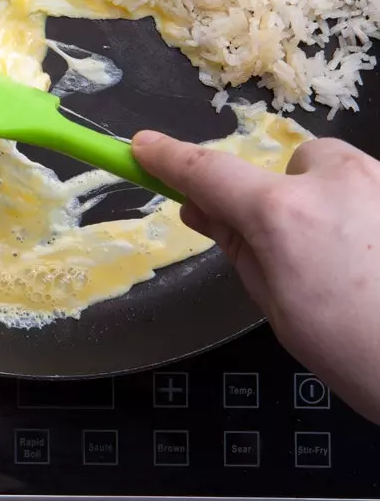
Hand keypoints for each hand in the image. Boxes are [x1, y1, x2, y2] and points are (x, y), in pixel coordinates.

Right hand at [133, 132, 379, 421]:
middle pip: (295, 162)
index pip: (209, 173)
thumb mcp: (278, 307)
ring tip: (355, 263)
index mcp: (283, 216)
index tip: (143, 146)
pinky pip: (376, 190)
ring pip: (344, 172)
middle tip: (297, 247)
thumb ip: (239, 247)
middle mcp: (336, 182)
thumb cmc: (358, 353)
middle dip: (289, 192)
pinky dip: (372, 215)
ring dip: (336, 201)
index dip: (170, 159)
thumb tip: (203, 210)